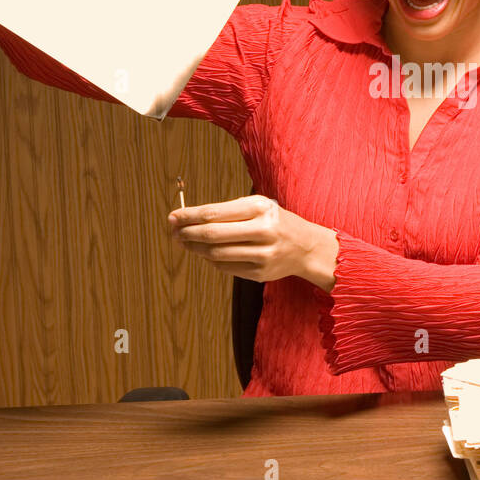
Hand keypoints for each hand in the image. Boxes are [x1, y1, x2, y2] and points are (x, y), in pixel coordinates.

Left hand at [168, 194, 336, 288]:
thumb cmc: (275, 221)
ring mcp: (262, 255)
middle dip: (187, 233)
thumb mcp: (258, 206)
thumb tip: (189, 218)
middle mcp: (263, 231)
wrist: (306, 247)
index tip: (173, 217)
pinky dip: (211, 259)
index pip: (214, 213)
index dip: (188, 216)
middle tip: (173, 232)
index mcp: (260, 208)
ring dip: (194, 248)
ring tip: (185, 242)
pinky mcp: (260, 273)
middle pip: (212, 234)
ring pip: (215, 254)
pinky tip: (205, 253)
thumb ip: (228, 210)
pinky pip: (225, 267)